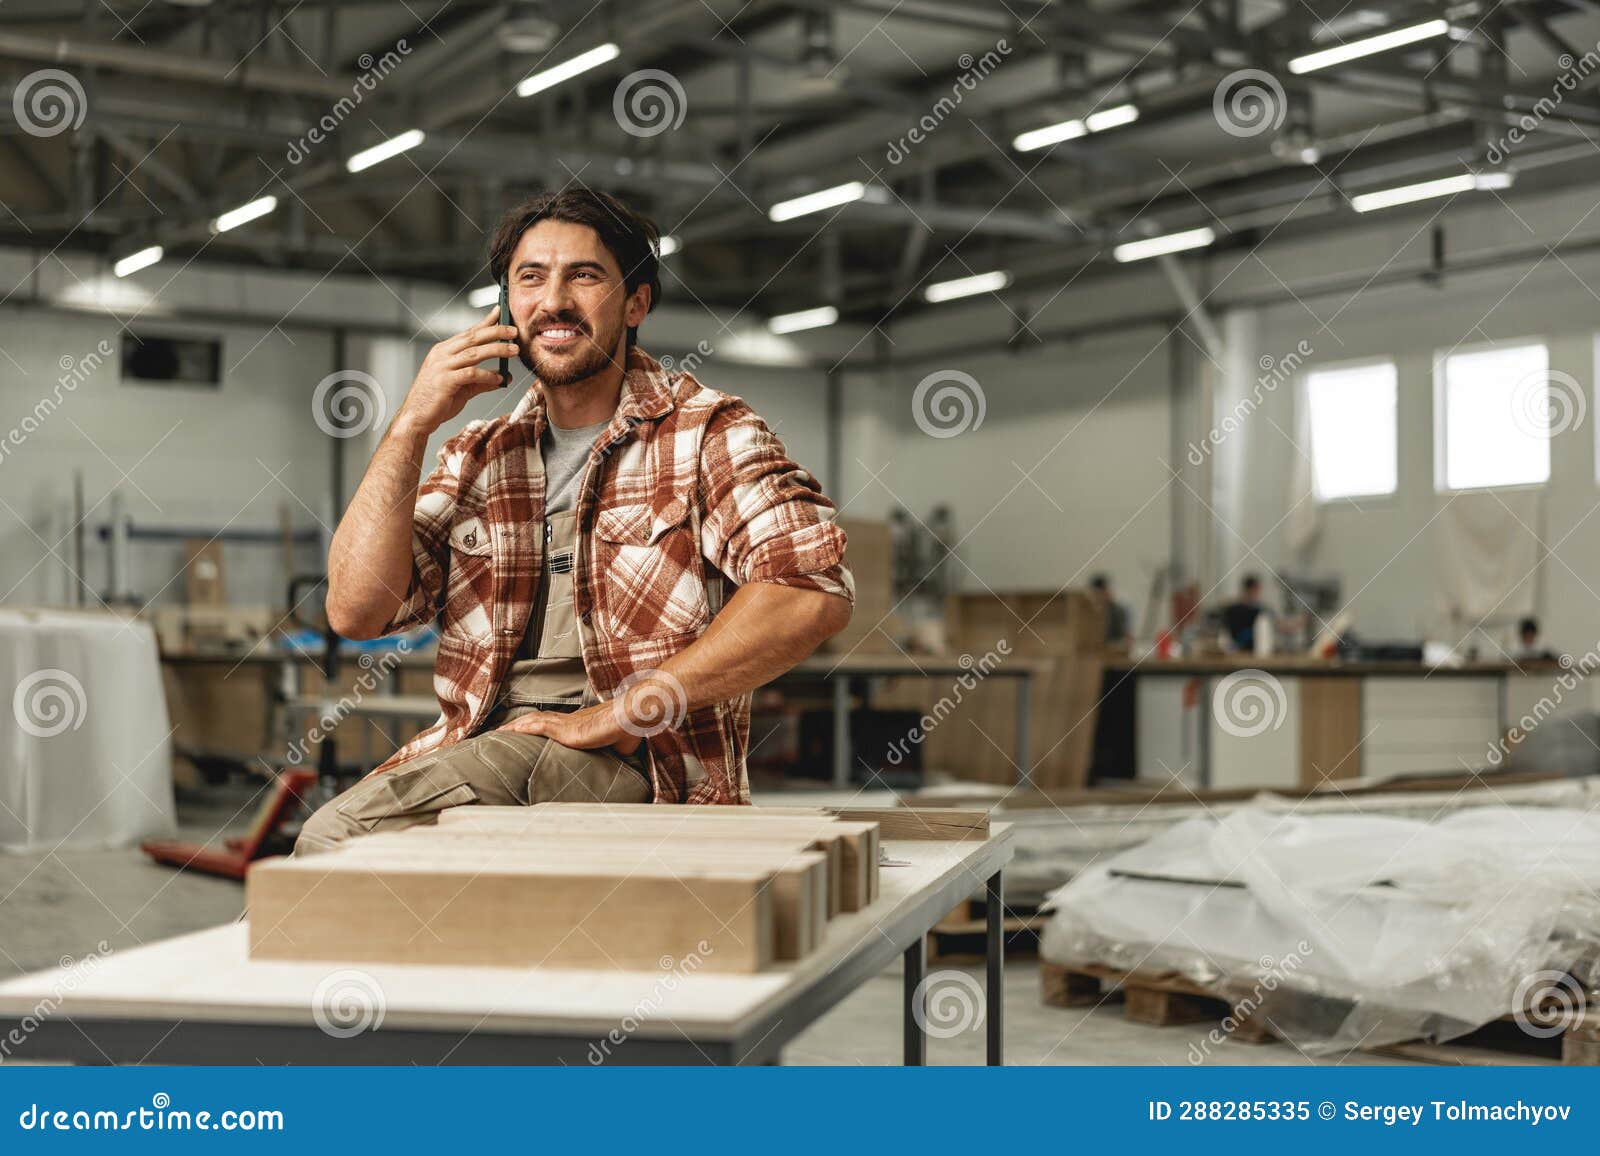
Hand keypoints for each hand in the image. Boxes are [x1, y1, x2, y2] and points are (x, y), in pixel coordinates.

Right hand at [392, 308, 518, 435]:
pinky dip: (487, 375)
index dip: (485, 322)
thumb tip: (505, 376)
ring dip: (496, 350)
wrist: (416, 417)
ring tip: (513, 351)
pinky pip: (470, 373)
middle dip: (495, 332)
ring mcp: (442, 367)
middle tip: (514, 331)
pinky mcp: (444, 381)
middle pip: (472, 338)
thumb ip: (482, 380)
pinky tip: (499, 378)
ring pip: (474, 353)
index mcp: (443, 351)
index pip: (468, 333)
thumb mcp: (463, 387)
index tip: (501, 312)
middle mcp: (442, 355)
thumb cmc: (436, 401)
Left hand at [497, 703, 641, 755]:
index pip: (551, 722)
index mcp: (578, 724)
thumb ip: (610, 752)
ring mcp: (566, 723)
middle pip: (536, 719)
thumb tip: (617, 763)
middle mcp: (569, 720)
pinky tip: (510, 732)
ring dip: (514, 726)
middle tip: (501, 732)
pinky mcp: (565, 730)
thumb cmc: (626, 730)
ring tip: (499, 733)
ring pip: (533, 721)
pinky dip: (523, 728)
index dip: (536, 724)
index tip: (524, 730)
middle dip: (518, 725)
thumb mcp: (616, 746)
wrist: (630, 719)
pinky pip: (538, 726)